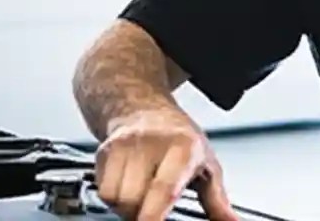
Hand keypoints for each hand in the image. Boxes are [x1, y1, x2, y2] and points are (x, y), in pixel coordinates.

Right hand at [95, 109, 237, 220]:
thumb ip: (217, 200)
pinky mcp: (105, 150)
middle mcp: (152, 143)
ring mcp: (125, 145)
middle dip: (142, 213)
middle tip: (155, 209)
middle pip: (134, 199)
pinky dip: (113, 198)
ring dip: (126, 207)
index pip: (165, 189)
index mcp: (184, 147)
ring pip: (114, 197)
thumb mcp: (207, 166)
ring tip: (143, 196)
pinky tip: (128, 187)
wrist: (146, 109)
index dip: (155, 215)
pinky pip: (102, 191)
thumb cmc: (181, 140)